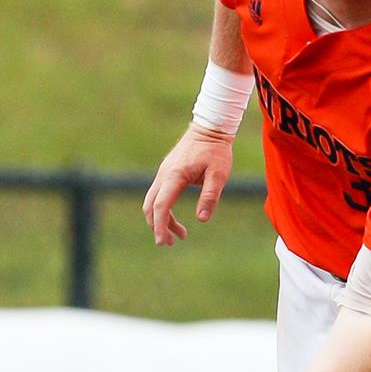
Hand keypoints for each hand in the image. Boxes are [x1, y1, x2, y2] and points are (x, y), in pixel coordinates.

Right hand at [142, 125, 235, 245]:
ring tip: (180, 235)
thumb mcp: (219, 174)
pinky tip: (175, 218)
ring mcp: (163, 173)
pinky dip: (163, 209)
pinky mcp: (167, 172)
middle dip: (158, 226)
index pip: (161, 206)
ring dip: (161, 219)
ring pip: (153, 201)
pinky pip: (158, 195)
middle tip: (170, 243)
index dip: (160, 226)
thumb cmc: (216, 151)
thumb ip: (210, 196)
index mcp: (175, 175)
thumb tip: (201, 220)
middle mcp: (164, 174)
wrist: (209, 128)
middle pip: (151, 206)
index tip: (162, 242)